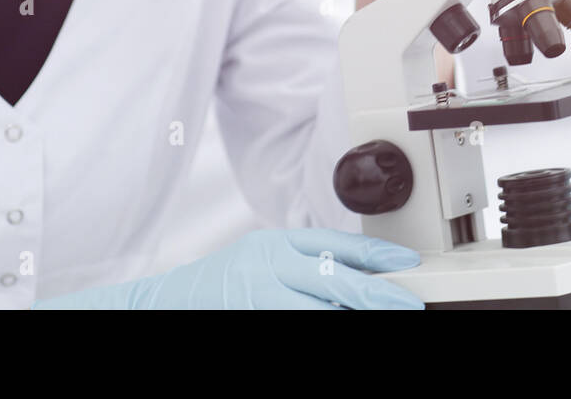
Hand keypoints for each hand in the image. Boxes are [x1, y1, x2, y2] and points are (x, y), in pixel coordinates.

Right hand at [32, 228, 424, 309]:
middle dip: (377, 296)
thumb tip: (361, 277)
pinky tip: (339, 324)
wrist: (160, 303)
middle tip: (409, 303)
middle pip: (334, 281)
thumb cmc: (219, 284)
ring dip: (349, 315)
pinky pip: (295, 326)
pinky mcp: (248, 318)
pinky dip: (319, 327)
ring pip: (319, 311)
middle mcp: (266, 266)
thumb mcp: (263, 261)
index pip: (337, 246)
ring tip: (381, 314)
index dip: (378, 256)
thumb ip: (305, 264)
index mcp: (274, 244)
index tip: (409, 266)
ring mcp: (256, 297)